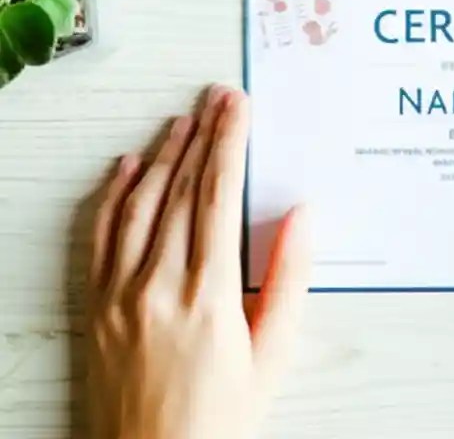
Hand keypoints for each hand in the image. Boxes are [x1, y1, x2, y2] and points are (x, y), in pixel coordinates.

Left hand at [86, 86, 309, 438]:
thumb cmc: (220, 418)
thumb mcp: (274, 355)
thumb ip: (289, 280)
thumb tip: (302, 217)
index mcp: (210, 295)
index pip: (219, 197)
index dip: (230, 145)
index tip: (239, 110)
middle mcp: (159, 286)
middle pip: (182, 190)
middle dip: (203, 136)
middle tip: (218, 98)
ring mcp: (122, 295)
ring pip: (139, 205)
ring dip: (161, 156)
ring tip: (182, 120)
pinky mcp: (98, 308)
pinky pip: (101, 237)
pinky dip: (113, 196)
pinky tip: (126, 168)